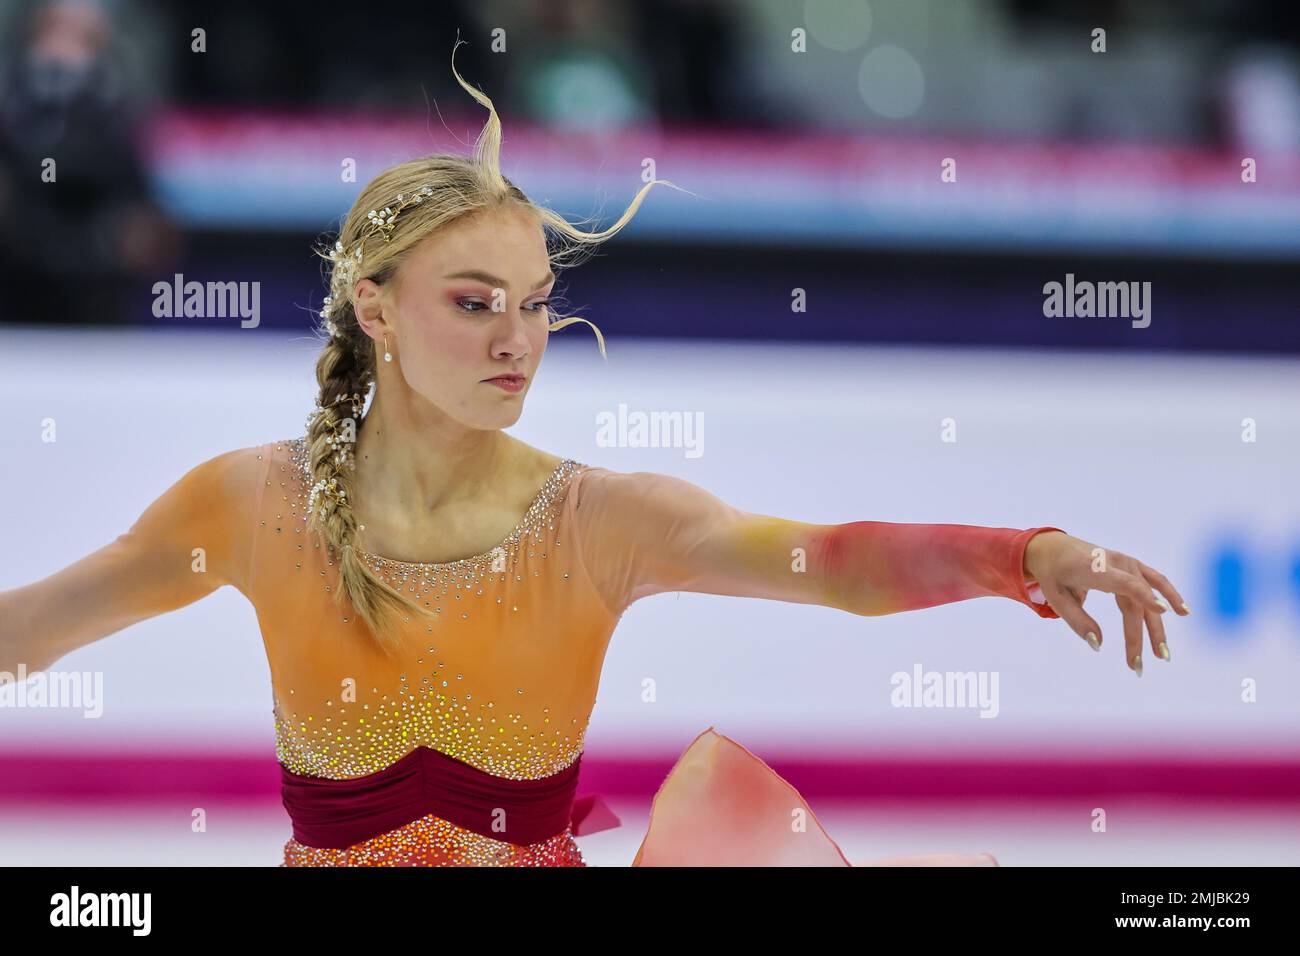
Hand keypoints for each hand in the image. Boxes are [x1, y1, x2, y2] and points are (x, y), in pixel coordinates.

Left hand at [1022, 531, 1188, 675]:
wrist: (1055, 548)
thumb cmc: (1055, 574)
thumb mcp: (1056, 597)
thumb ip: (1077, 620)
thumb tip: (1098, 644)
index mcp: (1094, 568)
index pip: (1124, 583)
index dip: (1144, 595)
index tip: (1162, 611)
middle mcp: (1115, 564)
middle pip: (1134, 603)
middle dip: (1138, 635)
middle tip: (1138, 665)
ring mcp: (1127, 563)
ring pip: (1148, 597)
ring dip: (1156, 626)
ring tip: (1162, 653)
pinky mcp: (1133, 566)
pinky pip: (1156, 581)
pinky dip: (1171, 594)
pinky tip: (1184, 611)